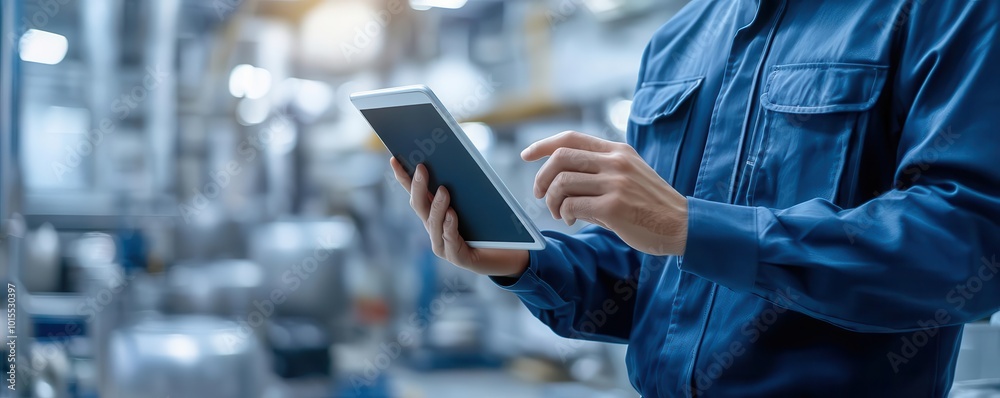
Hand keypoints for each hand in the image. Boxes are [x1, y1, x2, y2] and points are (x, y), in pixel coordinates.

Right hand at [390, 157, 529, 276]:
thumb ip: (461, 187)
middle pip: (420, 206)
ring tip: (444, 190)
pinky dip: (450, 226)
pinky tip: (452, 214)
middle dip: (419, 187)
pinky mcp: (457, 257)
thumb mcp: (472, 203)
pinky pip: (451, 240)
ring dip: (438, 206)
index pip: (415, 194)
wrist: (504, 254)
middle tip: (422, 168)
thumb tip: (454, 161)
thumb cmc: (487, 226)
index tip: (395, 159)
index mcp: (434, 214)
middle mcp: (433, 229)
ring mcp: (442, 245)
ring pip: (434, 223)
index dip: (403, 178)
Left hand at [521, 131, 687, 255]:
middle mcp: (615, 162)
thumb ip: (599, 171)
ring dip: (552, 200)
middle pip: (561, 158)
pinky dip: (564, 213)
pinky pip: (572, 205)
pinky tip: (571, 220)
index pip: (570, 138)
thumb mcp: (629, 175)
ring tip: (559, 212)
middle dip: (542, 177)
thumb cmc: (651, 204)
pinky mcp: (614, 207)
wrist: (682, 225)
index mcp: (617, 151)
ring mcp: (614, 183)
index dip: (543, 145)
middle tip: (540, 194)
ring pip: (562, 182)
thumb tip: (560, 179)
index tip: (527, 155)